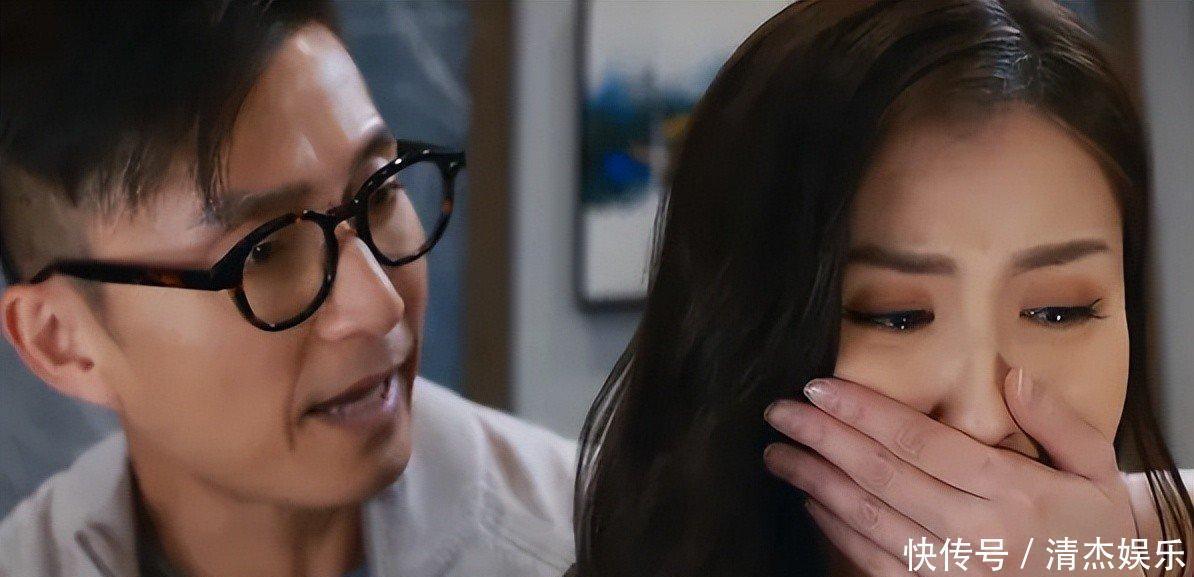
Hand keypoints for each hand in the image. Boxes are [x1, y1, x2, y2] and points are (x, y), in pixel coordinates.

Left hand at [763, 369, 1144, 575]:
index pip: (919, 441)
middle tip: (779, 412)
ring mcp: (953, 572)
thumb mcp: (1099, 472)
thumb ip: (1058, 422)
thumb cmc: (1098, 535)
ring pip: (868, 518)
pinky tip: (811, 502)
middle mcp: (975, 534)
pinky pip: (874, 562)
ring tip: (778, 453)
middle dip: (822, 438)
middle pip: (881, 475)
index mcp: (1012, 492)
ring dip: (815, 482)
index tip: (819, 387)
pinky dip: (837, 531)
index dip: (862, 411)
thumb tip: (1011, 374)